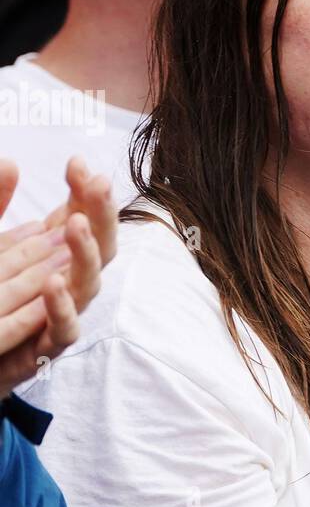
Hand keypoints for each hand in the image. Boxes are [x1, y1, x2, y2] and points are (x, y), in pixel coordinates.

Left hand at [0, 158, 116, 396]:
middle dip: (102, 213)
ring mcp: (64, 311)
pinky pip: (65, 327)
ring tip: (76, 225)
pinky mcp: (48, 344)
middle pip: (100, 243)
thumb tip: (11, 162)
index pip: (83, 213)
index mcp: (58, 250)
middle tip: (98, 184)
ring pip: (89, 282)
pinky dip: (61, 306)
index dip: (84, 188)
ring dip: (87, 252)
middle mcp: (69, 278)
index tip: (77, 163)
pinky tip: (52, 282)